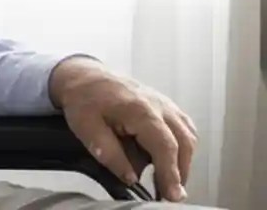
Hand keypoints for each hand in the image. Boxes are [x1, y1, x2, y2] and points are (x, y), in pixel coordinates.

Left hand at [50, 56, 196, 202]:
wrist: (85, 77)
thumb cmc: (84, 100)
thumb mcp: (86, 129)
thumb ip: (109, 154)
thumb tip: (131, 178)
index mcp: (140, 109)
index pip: (165, 146)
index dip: (170, 173)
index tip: (172, 195)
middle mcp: (159, 105)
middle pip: (184, 143)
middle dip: (179, 173)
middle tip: (168, 195)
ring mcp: (166, 104)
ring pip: (188, 138)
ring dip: (181, 161)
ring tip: (164, 180)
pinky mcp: (167, 107)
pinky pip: (184, 130)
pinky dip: (180, 148)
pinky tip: (164, 160)